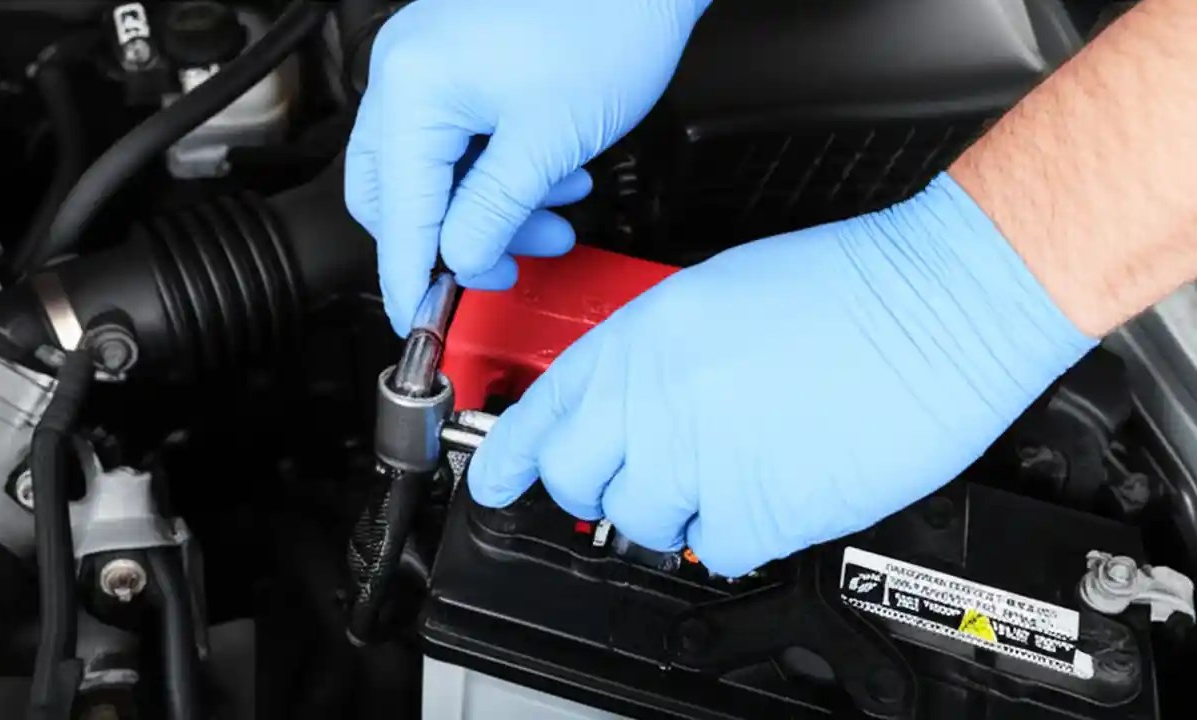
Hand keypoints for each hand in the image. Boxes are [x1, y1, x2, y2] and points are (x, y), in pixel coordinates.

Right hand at [344, 0, 710, 335]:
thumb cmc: (607, 25)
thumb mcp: (547, 144)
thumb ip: (493, 215)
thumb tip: (459, 263)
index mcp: (413, 87)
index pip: (396, 209)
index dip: (409, 274)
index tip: (418, 322)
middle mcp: (404, 69)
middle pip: (397, 189)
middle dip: (453, 238)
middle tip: (500, 267)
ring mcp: (428, 59)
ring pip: (433, 167)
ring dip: (488, 207)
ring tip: (551, 221)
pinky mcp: (458, 58)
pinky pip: (458, 135)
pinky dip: (497, 170)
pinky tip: (549, 180)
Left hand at [467, 174, 1093, 576]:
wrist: (936, 302)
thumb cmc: (845, 286)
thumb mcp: (714, 293)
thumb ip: (654, 357)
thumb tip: (626, 408)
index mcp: (639, 338)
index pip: (540, 413)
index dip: (508, 455)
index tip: (493, 479)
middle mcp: (655, 399)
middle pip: (575, 480)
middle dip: (598, 486)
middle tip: (638, 477)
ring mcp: (700, 458)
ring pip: (640, 524)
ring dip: (675, 511)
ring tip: (726, 473)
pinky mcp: (758, 508)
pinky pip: (715, 550)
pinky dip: (736, 536)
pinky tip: (766, 495)